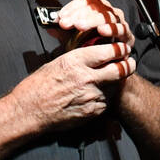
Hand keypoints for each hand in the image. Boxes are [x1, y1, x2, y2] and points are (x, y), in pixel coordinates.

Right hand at [11, 37, 136, 132]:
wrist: (30, 111)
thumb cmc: (37, 87)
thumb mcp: (56, 63)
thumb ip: (77, 58)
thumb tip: (91, 53)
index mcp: (76, 61)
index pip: (108, 52)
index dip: (119, 48)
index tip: (122, 47)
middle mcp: (86, 78)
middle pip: (120, 70)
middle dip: (128, 65)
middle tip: (130, 62)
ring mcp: (91, 96)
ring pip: (114, 87)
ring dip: (115, 82)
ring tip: (112, 80)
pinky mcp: (92, 112)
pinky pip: (106, 102)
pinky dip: (105, 97)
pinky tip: (98, 95)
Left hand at [55, 0, 134, 53]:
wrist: (111, 64)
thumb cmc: (93, 48)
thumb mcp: (75, 39)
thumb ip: (64, 32)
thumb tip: (49, 27)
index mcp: (96, 9)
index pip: (85, 1)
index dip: (72, 7)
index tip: (61, 17)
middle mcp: (108, 11)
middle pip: (94, 6)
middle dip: (79, 14)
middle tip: (67, 23)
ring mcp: (119, 21)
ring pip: (106, 15)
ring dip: (92, 21)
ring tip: (81, 26)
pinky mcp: (127, 34)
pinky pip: (121, 28)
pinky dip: (112, 28)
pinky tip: (102, 30)